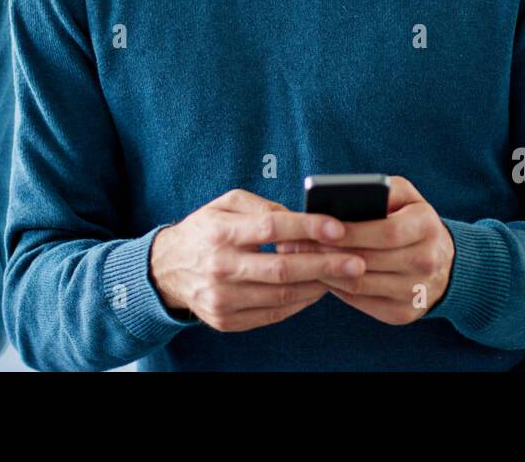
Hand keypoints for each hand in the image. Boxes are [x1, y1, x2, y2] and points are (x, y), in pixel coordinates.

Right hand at [148, 188, 367, 331]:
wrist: (166, 269)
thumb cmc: (205, 229)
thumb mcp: (225, 204)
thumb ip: (262, 206)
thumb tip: (300, 217)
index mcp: (220, 232)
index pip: (271, 228)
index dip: (308, 228)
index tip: (338, 228)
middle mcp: (220, 266)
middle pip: (282, 268)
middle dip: (325, 265)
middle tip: (357, 262)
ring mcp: (222, 298)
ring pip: (282, 294)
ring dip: (318, 286)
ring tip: (344, 276)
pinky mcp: (226, 320)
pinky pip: (273, 313)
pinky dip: (299, 302)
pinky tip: (316, 290)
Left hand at [275, 175, 454, 324]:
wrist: (445, 263)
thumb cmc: (413, 220)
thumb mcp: (407, 196)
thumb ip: (382, 188)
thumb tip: (345, 195)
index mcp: (427, 227)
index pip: (385, 232)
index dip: (351, 233)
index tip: (321, 228)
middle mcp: (426, 262)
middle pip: (368, 260)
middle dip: (328, 252)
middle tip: (295, 244)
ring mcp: (416, 292)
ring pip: (360, 284)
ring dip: (326, 273)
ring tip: (299, 259)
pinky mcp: (404, 314)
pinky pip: (361, 302)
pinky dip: (337, 289)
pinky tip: (319, 275)